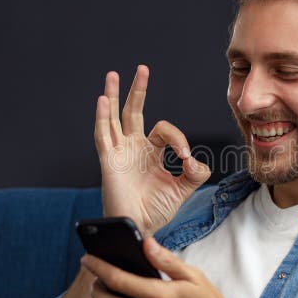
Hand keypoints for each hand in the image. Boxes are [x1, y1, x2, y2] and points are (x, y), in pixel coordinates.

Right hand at [95, 66, 210, 233]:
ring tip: (113, 74)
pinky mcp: (108, 161)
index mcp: (151, 152)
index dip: (179, 139)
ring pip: (115, 118)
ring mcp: (119, 152)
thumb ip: (194, 173)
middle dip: (138, 90)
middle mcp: (133, 148)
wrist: (139, 229)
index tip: (185, 160)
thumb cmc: (156, 211)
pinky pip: (103, 135)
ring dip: (113, 96)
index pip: (164, 131)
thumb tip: (194, 159)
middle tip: (143, 68)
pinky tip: (102, 99)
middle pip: (133, 112)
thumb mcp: (183, 189)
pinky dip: (102, 117)